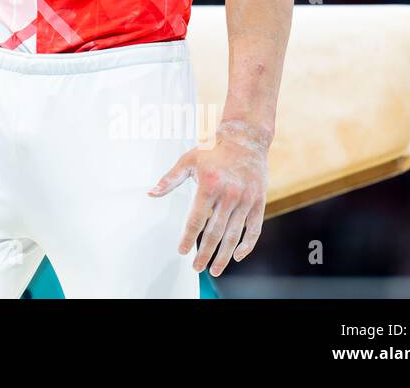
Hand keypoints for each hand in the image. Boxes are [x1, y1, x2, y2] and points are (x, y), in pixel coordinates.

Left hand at [148, 120, 270, 276]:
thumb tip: (151, 192)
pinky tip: (237, 256)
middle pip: (215, 232)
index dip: (188, 237)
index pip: (196, 219)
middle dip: (205, 253)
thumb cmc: (213, 150)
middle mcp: (229, 195)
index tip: (181, 251)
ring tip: (214, 269)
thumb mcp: (188, 160)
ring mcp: (246, 200)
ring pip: (234, 235)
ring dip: (223, 255)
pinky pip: (254, 229)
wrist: (246, 139)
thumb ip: (170, 179)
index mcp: (209, 185)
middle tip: (196, 267)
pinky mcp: (259, 202)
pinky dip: (246, 245)